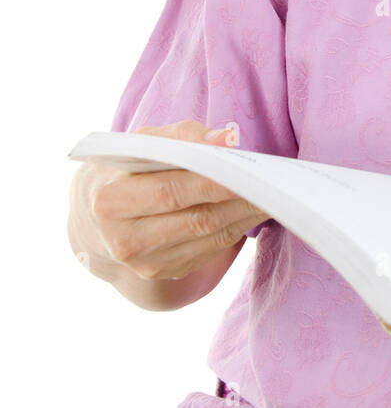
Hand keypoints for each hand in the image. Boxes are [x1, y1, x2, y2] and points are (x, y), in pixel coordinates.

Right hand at [70, 119, 269, 281]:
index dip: (214, 181)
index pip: (171, 191)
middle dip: (240, 199)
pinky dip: (236, 228)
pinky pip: (210, 249)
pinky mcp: (163, 271)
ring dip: (246, 215)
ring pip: (208, 237)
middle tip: (274, 183)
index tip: (250, 167)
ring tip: (273, 193)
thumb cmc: (130, 166)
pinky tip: (253, 209)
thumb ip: (185, 136)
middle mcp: (122, 239)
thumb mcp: (146, 142)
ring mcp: (143, 262)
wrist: (98, 215)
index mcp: (110, 200)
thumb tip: (228, 139)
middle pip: (196, 218)